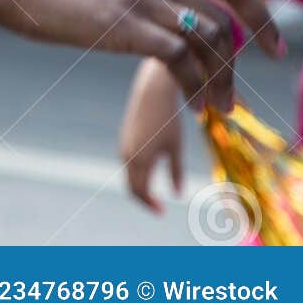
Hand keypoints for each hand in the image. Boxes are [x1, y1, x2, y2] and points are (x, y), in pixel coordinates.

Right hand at [0, 0, 280, 111]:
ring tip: (216, 109)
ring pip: (209, 39)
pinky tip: (193, 102)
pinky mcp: (125, 23)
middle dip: (244, 59)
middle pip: (227, 14)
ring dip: (220, 81)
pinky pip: (180, 56)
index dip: (260, 17)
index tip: (275, 47)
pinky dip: (195, 84)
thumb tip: (180, 9)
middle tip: (234, 97)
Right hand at [120, 58, 182, 212]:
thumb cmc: (169, 118)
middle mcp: (127, 153)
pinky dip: (137, 174)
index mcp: (140, 159)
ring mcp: (124, 144)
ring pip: (128, 175)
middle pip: (131, 186)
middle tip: (159, 208)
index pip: (140, 192)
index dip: (151, 205)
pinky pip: (128, 163)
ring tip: (155, 195)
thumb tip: (178, 193)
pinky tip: (149, 174)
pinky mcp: (125, 137)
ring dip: (139, 186)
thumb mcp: (176, 146)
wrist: (153, 90)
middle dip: (144, 199)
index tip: (163, 212)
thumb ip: (176, 171)